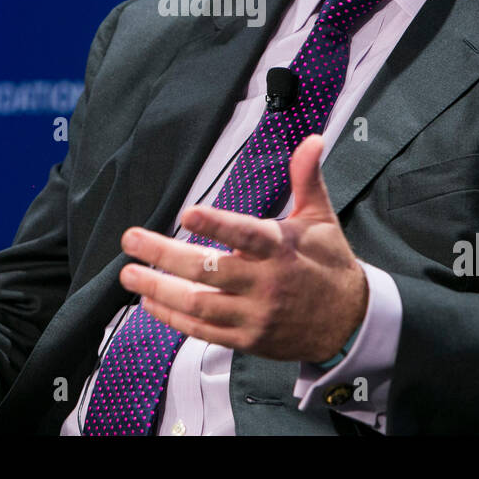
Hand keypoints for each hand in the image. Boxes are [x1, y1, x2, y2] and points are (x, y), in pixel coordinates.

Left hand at [119, 134, 368, 362]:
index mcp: (281, 248)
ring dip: (159, 289)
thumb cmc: (329, 262)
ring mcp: (255, 315)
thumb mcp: (321, 217)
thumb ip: (306, 177)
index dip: (216, 225)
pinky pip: (204, 331)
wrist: (349, 321)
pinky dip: (174, 318)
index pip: (246, 234)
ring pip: (199, 303)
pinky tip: (151, 302)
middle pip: (208, 270)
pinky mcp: (248, 339)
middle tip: (130, 241)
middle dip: (164, 255)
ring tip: (129, 274)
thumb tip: (312, 139)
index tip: (187, 213)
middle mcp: (266, 283)